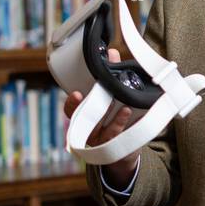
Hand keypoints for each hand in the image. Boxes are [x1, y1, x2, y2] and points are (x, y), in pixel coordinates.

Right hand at [62, 48, 140, 186]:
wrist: (123, 151)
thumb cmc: (113, 119)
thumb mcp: (110, 98)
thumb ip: (110, 78)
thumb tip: (112, 54)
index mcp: (84, 118)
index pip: (72, 111)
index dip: (72, 103)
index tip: (76, 94)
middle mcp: (89, 132)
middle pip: (88, 121)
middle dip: (94, 109)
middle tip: (101, 97)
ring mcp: (102, 143)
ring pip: (105, 132)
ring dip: (114, 120)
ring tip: (124, 108)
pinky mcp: (117, 150)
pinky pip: (121, 139)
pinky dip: (126, 126)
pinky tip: (132, 115)